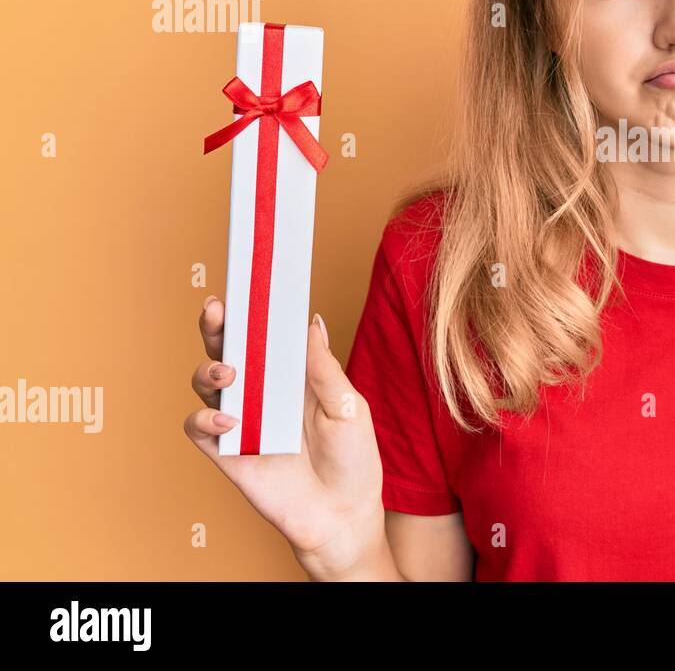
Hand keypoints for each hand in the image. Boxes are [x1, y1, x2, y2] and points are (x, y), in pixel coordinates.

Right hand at [183, 296, 387, 578]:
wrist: (343, 516)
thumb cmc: (353, 460)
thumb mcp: (349, 407)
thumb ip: (323, 367)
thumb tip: (309, 321)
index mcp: (293, 374)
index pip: (267, 333)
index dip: (255, 307)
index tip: (249, 279)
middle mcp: (263, 391)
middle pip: (228, 346)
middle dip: (218, 324)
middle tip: (219, 307)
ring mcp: (242, 419)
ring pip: (206, 380)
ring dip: (210, 367)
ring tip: (229, 370)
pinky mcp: (226, 452)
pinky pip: (199, 427)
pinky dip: (205, 417)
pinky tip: (229, 418)